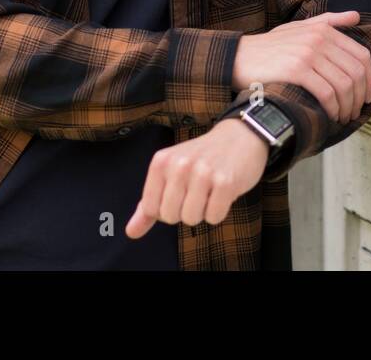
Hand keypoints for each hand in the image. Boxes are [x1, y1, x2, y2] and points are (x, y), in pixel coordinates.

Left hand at [124, 118, 267, 238]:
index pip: (151, 209)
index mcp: (161, 162)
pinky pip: (214, 218)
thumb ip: (148, 205)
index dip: (166, 209)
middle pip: (170, 217)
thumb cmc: (202, 159)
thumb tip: (131, 232)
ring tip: (210, 191)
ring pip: (192, 219)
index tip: (179, 193)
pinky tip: (223, 192)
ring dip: (203, 212)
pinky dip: (219, 211)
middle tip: (197, 191)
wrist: (240, 137)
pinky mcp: (225, 182)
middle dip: (185, 211)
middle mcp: (179, 165)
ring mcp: (203, 172)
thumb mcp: (170, 174)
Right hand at [232, 10, 370, 122]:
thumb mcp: (299, 27)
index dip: (370, 79)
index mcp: (324, 30)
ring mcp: (308, 53)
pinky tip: (330, 115)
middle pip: (356, 72)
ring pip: (344, 84)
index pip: (362, 56)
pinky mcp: (296, 70)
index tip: (367, 96)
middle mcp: (319, 39)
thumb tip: (356, 17)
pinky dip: (333, 108)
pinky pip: (326, 92)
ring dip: (348, 106)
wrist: (239, 57)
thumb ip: (329, 21)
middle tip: (356, 111)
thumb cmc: (270, 47)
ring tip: (343, 116)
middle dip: (360, 97)